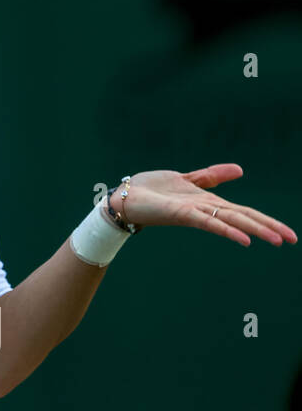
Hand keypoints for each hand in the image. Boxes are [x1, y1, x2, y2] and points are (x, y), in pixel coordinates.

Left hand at [108, 163, 296, 246]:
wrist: (125, 196)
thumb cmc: (152, 190)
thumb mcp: (187, 179)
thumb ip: (212, 176)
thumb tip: (240, 170)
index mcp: (209, 203)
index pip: (244, 212)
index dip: (267, 221)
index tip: (289, 234)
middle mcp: (205, 210)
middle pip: (243, 218)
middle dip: (268, 228)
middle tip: (293, 240)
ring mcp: (194, 213)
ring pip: (231, 221)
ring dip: (254, 230)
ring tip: (277, 239)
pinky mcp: (181, 214)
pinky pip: (208, 222)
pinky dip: (226, 229)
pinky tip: (244, 240)